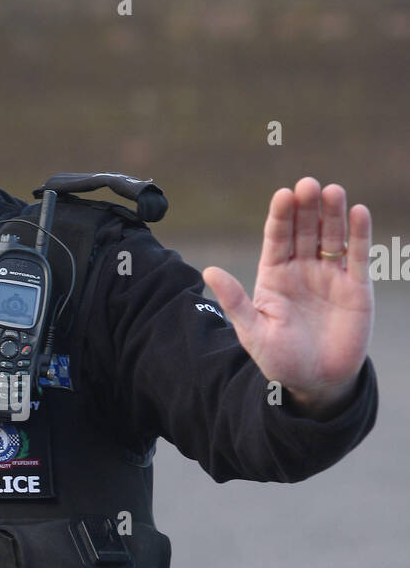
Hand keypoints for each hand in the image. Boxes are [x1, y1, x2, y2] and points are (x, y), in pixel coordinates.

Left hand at [201, 179, 372, 419]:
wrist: (316, 382)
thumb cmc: (280, 359)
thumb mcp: (253, 332)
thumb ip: (234, 301)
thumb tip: (208, 271)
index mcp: (274, 275)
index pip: (277, 238)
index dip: (281, 216)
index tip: (283, 195)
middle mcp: (302, 269)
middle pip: (305, 230)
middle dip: (306, 207)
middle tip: (308, 184)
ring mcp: (330, 275)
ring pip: (331, 236)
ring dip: (332, 213)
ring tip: (332, 191)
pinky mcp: (356, 286)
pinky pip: (357, 255)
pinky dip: (359, 233)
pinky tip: (358, 212)